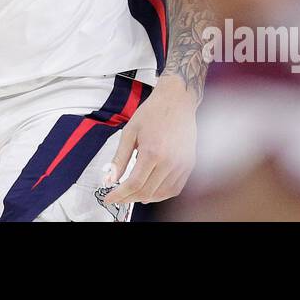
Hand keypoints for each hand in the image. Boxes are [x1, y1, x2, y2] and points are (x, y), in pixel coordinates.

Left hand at [102, 76, 198, 206]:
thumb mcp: (130, 132)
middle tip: (118, 196)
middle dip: (129, 198)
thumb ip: (120, 158)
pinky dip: (161, 194)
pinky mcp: (189, 165)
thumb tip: (110, 178)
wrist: (177, 101)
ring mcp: (182, 165)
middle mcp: (170, 162)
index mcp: (152, 152)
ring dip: (145, 198)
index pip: (134, 184)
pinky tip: (151, 190)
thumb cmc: (153, 112)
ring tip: (133, 195)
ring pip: (161, 194)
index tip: (109, 198)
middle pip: (147, 192)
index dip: (120, 195)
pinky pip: (175, 189)